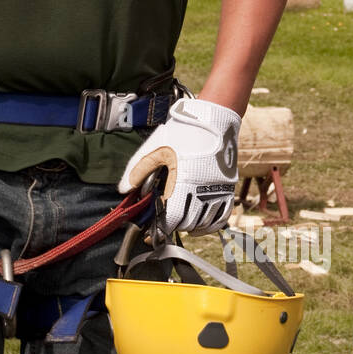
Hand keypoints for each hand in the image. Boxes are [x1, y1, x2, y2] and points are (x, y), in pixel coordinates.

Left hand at [118, 97, 239, 235]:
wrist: (214, 120)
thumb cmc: (183, 132)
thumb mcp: (155, 148)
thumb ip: (137, 170)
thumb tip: (124, 189)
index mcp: (184, 181)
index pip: (173, 218)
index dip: (161, 228)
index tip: (152, 233)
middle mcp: (204, 189)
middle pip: (188, 223)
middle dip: (173, 225)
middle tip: (163, 222)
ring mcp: (219, 191)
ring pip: (205, 223)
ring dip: (190, 227)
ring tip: (179, 222)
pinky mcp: (228, 189)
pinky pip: (221, 218)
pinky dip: (210, 225)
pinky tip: (199, 225)